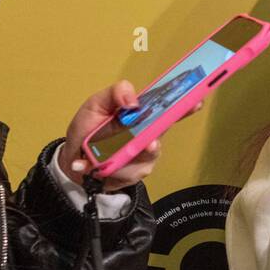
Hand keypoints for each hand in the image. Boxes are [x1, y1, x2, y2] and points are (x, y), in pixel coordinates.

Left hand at [57, 80, 202, 192]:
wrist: (73, 158)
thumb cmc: (89, 127)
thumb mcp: (96, 104)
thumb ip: (114, 94)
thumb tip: (134, 100)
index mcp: (143, 114)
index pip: (169, 108)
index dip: (185, 105)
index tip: (196, 102)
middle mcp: (149, 134)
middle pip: (162, 136)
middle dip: (154, 142)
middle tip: (149, 145)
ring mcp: (145, 156)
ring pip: (144, 159)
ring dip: (122, 160)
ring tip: (102, 159)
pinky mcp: (136, 174)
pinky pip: (130, 174)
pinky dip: (109, 170)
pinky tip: (92, 167)